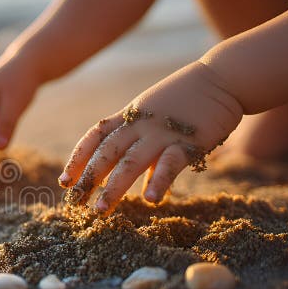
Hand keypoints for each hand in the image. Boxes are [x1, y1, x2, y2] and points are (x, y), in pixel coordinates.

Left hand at [58, 61, 243, 211]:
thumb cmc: (187, 100)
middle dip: (88, 178)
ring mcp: (162, 133)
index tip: (64, 181)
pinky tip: (150, 201)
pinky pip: (170, 163)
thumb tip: (139, 182)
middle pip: (106, 153)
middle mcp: (140, 125)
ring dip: (114, 187)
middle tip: (75, 203)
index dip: (78, 158)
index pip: (94, 137)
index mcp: (129, 116)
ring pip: (131, 162)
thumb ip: (143, 145)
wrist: (223, 78)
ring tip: (101, 210)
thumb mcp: (155, 116)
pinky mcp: (189, 140)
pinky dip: (159, 181)